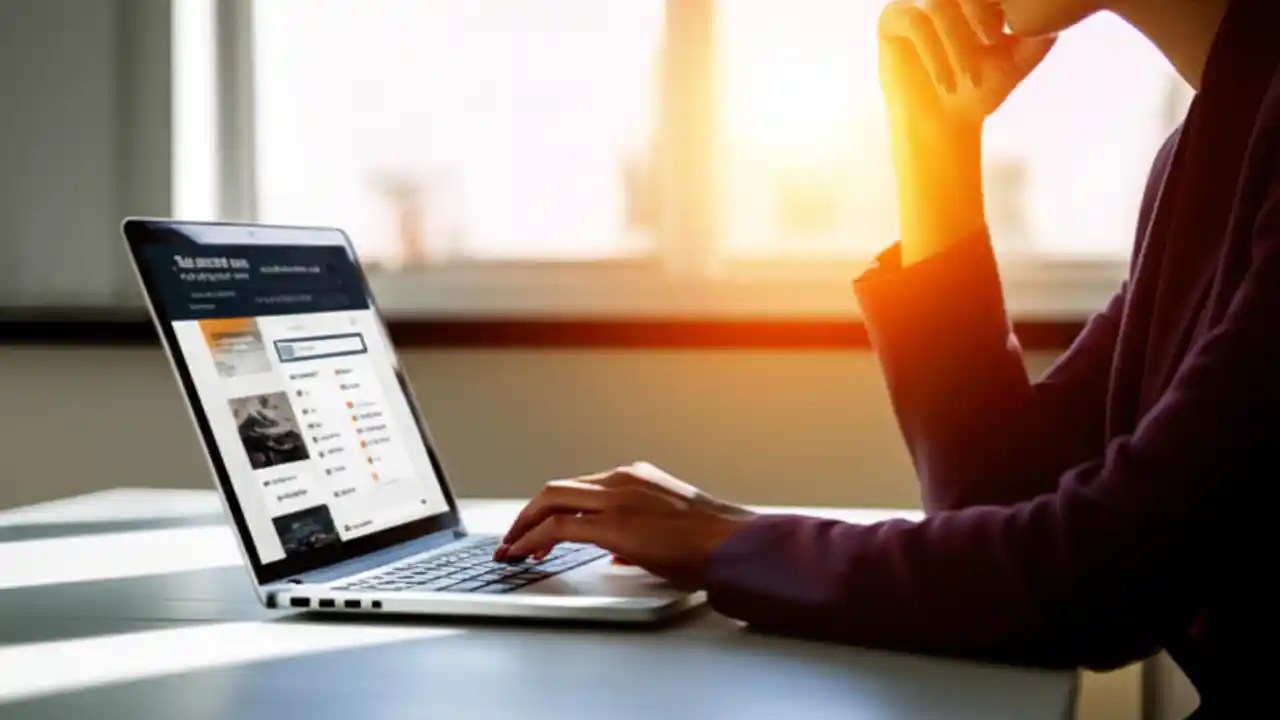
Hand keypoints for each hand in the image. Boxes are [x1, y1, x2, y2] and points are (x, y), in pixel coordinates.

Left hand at [496, 462, 756, 590]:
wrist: (734, 543)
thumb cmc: (711, 543)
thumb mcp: (668, 528)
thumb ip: (638, 535)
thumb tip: (616, 554)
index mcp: (634, 477)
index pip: (579, 487)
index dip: (552, 508)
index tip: (538, 528)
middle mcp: (620, 479)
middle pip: (556, 489)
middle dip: (528, 514)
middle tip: (513, 537)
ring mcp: (615, 498)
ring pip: (550, 501)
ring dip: (524, 525)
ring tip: (511, 548)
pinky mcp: (611, 523)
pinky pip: (557, 527)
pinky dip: (532, 539)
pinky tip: (522, 554)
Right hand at [878, 0, 1055, 262]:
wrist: (944, 123)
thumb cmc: (981, 89)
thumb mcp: (1018, 60)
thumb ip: (1039, 35)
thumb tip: (1057, 16)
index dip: (997, 5)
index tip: (1007, 32)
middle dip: (980, 10)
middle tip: (992, 40)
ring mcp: (917, 1)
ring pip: (939, 5)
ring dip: (958, 42)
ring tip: (970, 77)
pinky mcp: (892, 20)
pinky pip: (915, 23)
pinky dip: (934, 53)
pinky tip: (947, 83)